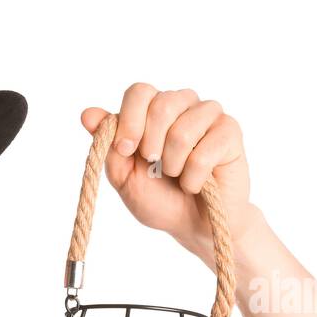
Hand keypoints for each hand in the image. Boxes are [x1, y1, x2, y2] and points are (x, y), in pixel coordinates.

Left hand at [80, 83, 256, 252]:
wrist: (193, 224)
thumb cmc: (158, 199)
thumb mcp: (124, 177)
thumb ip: (107, 146)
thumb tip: (86, 114)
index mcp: (153, 110)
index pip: (139, 92)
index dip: (130, 120)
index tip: (126, 151)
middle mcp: (182, 105)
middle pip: (162, 103)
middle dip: (151, 145)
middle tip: (156, 166)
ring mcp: (209, 115)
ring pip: (183, 130)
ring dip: (173, 166)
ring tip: (178, 176)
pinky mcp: (230, 132)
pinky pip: (204, 152)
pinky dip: (194, 178)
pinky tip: (197, 184)